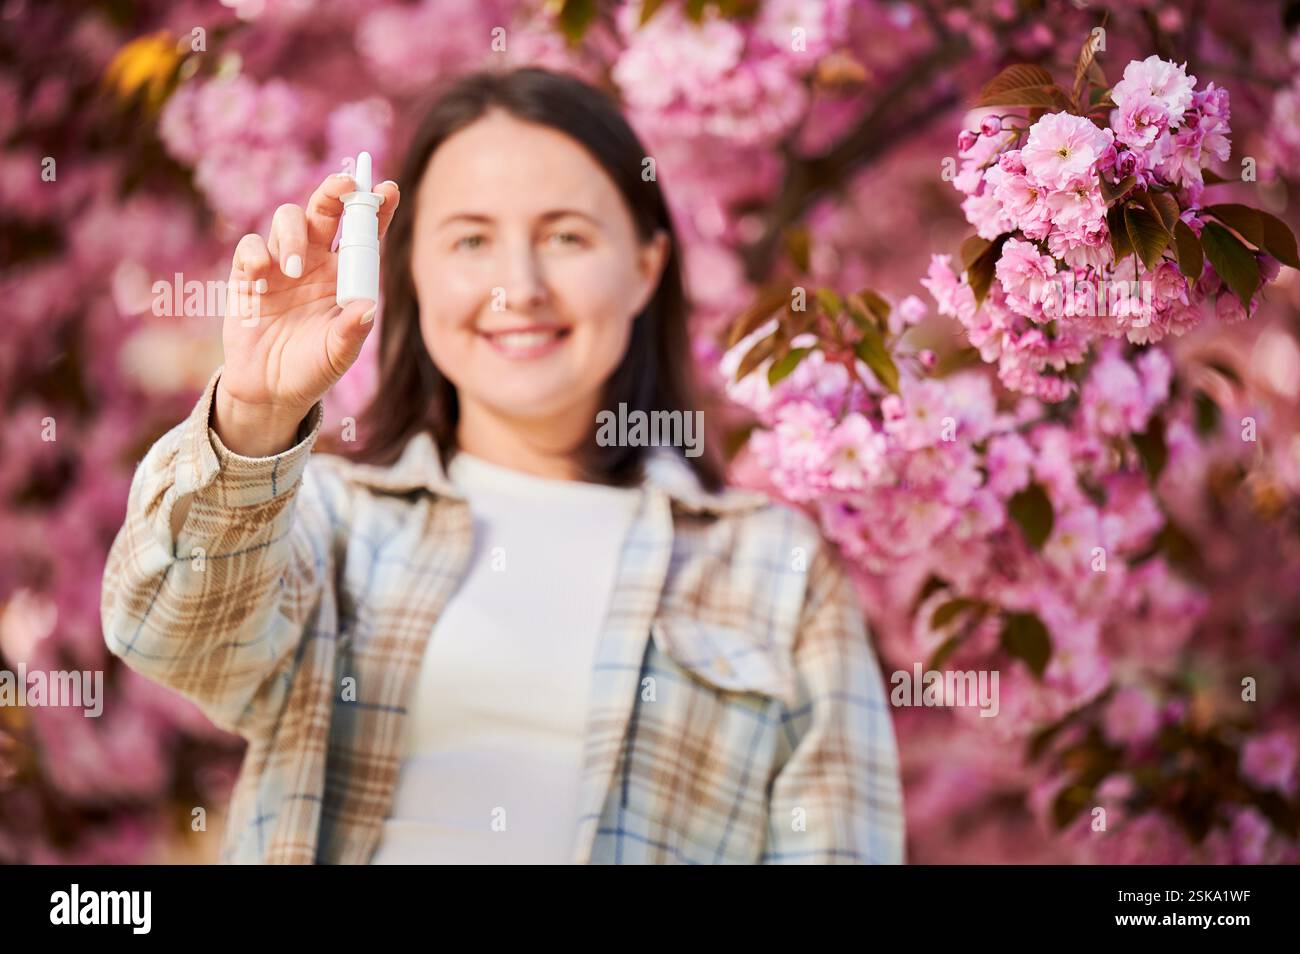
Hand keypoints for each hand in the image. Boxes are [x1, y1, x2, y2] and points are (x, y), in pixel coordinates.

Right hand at [212, 172, 400, 455]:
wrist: (270, 391)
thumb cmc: (313, 369)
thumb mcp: (338, 355)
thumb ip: (352, 332)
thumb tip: (368, 307)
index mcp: (344, 274)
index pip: (364, 234)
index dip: (376, 208)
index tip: (388, 189)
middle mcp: (315, 261)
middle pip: (325, 210)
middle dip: (334, 191)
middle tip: (343, 185)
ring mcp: (280, 264)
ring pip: (288, 219)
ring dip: (293, 234)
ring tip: (293, 267)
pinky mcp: (246, 276)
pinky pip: (250, 247)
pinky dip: (255, 254)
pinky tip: (260, 276)